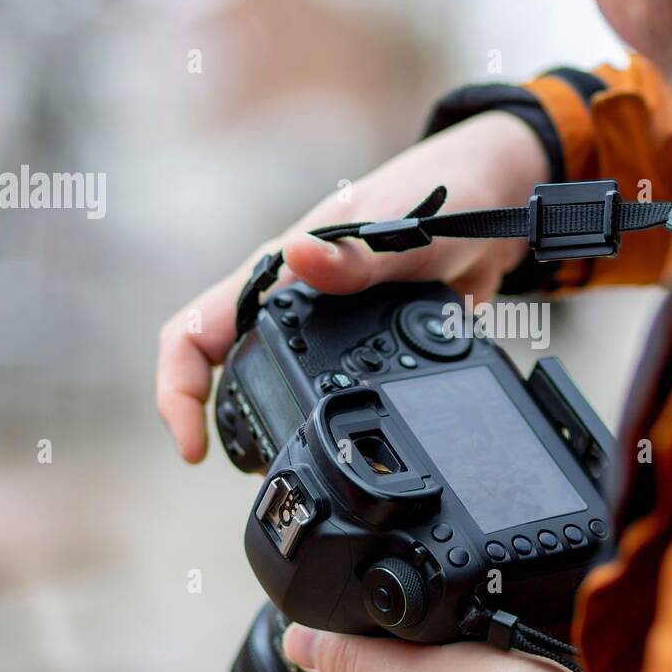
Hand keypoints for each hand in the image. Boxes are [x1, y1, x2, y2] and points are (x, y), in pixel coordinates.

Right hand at [156, 111, 549, 461]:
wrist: (492, 208)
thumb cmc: (439, 203)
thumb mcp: (399, 233)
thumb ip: (353, 254)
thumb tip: (298, 254)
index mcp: (276, 273)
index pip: (195, 332)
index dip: (178, 391)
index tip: (195, 447)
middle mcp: (287, 302)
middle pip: (222, 368)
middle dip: (221, 421)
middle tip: (252, 468)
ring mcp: (319, 327)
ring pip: (268, 383)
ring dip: (268, 424)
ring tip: (292, 464)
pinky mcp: (356, 346)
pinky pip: (319, 388)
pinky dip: (319, 418)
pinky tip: (343, 443)